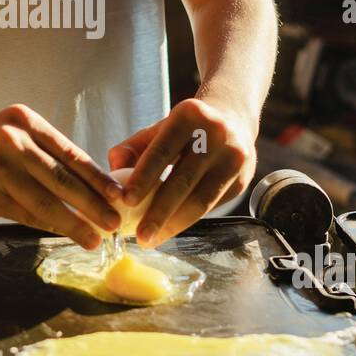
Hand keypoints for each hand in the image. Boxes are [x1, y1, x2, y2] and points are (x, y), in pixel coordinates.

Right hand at [0, 103, 122, 249]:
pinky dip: (47, 226)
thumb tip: (88, 186)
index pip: (71, 154)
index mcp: (26, 122)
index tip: (120, 196)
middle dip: (93, 204)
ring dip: (73, 223)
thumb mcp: (12, 135)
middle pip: (63, 179)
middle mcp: (14, 141)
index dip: (98, 178)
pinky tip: (63, 235)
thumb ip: (44, 155)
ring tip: (94, 238)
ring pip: (46, 202)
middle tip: (114, 223)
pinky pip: (25, 214)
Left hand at [107, 93, 257, 246]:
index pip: (163, 150)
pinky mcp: (242, 180)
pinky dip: (187, 220)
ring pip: (202, 199)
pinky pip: (211, 206)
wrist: (233, 121)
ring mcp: (234, 158)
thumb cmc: (185, 130)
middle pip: (184, 180)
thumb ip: (132, 148)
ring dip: (174, 224)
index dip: (144, 176)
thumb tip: (112, 173)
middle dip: (159, 211)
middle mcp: (217, 135)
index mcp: (190, 115)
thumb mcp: (158, 129)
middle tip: (139, 235)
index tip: (126, 200)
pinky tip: (169, 230)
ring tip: (151, 240)